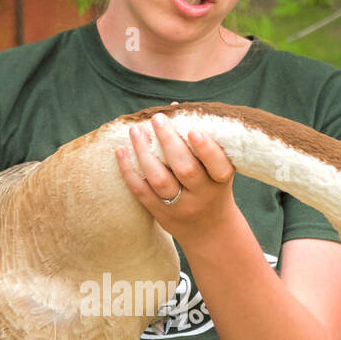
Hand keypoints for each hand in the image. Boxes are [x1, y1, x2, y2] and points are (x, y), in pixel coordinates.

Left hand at [115, 112, 238, 248]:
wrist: (209, 232)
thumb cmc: (212, 189)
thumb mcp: (217, 171)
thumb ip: (201, 144)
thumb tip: (174, 107)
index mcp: (220, 182)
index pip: (217, 166)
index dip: (206, 149)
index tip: (193, 130)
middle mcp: (201, 196)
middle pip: (185, 169)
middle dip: (169, 142)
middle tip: (157, 119)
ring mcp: (179, 207)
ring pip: (159, 180)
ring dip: (144, 153)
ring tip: (135, 130)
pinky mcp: (160, 214)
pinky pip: (141, 191)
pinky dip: (129, 170)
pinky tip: (120, 151)